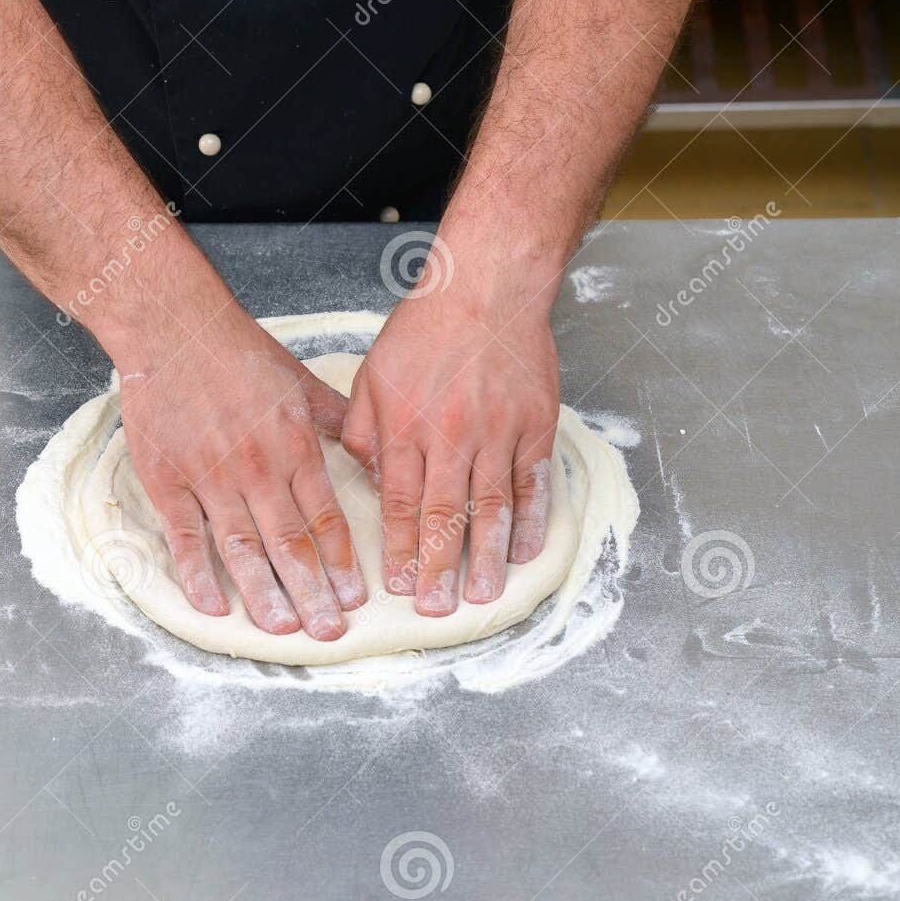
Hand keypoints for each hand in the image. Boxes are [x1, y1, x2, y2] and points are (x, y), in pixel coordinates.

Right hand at [116, 312, 366, 638]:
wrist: (173, 328)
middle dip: (313, 594)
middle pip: (290, 545)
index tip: (355, 598)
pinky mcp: (168, 482)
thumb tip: (372, 450)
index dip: (342, 563)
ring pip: (242, 551)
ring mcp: (211, 479)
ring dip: (265, 596)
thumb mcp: (300, 381)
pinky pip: (185, 539)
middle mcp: (258, 470)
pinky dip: (198, 576)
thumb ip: (336, 420)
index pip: (325, 519)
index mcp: (294, 447)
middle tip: (328, 632)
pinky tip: (214, 607)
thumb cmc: (238, 351)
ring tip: (283, 631)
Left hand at [342, 257, 558, 615]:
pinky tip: (525, 553)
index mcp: (406, 427)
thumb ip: (364, 432)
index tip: (396, 586)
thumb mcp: (372, 376)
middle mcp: (451, 436)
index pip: (400, 503)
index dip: (399, 549)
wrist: (486, 290)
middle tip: (437, 610)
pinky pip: (533, 484)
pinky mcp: (535, 426)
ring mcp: (498, 433)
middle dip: (438, 569)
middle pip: (444, 516)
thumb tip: (368, 483)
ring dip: (487, 558)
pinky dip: (531, 522)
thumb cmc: (424, 332)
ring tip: (483, 596)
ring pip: (492, 508)